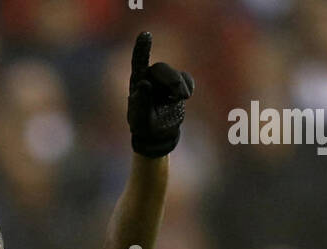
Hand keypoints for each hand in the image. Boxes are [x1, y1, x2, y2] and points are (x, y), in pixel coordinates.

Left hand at [127, 31, 193, 158]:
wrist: (157, 135)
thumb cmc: (144, 126)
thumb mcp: (140, 119)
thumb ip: (140, 102)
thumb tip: (144, 83)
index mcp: (137, 82)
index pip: (139, 62)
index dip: (142, 49)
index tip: (146, 35)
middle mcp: (150, 77)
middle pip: (162, 69)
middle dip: (172, 80)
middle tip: (180, 96)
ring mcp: (164, 81)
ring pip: (175, 75)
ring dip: (180, 86)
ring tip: (180, 99)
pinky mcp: (176, 86)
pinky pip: (186, 79)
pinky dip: (188, 86)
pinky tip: (186, 97)